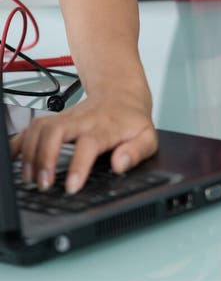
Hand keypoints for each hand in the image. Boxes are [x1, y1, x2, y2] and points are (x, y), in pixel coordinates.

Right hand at [10, 90, 157, 193]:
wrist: (121, 93)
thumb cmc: (132, 120)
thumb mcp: (147, 136)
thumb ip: (137, 152)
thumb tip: (120, 164)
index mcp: (105, 127)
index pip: (89, 143)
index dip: (78, 165)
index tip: (72, 187)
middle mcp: (82, 120)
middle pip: (56, 130)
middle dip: (44, 157)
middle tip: (43, 184)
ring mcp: (66, 118)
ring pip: (40, 127)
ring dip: (30, 153)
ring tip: (30, 178)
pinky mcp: (55, 119)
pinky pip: (32, 126)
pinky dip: (19, 142)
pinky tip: (14, 160)